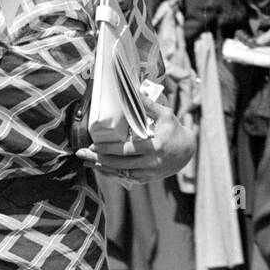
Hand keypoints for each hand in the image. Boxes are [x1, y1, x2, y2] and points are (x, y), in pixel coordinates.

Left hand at [75, 99, 194, 186]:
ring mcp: (148, 173)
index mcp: (154, 147)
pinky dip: (112, 174)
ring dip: (103, 168)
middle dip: (99, 160)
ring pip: (122, 174)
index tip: (94, 146)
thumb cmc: (174, 130)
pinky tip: (101, 168)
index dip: (109, 150)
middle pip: (120, 164)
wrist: (187, 152)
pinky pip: (126, 178)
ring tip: (87, 162)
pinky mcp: (147, 178)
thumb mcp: (165, 115)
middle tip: (82, 154)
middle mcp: (151, 163)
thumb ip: (148, 105)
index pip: (128, 150)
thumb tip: (134, 91)